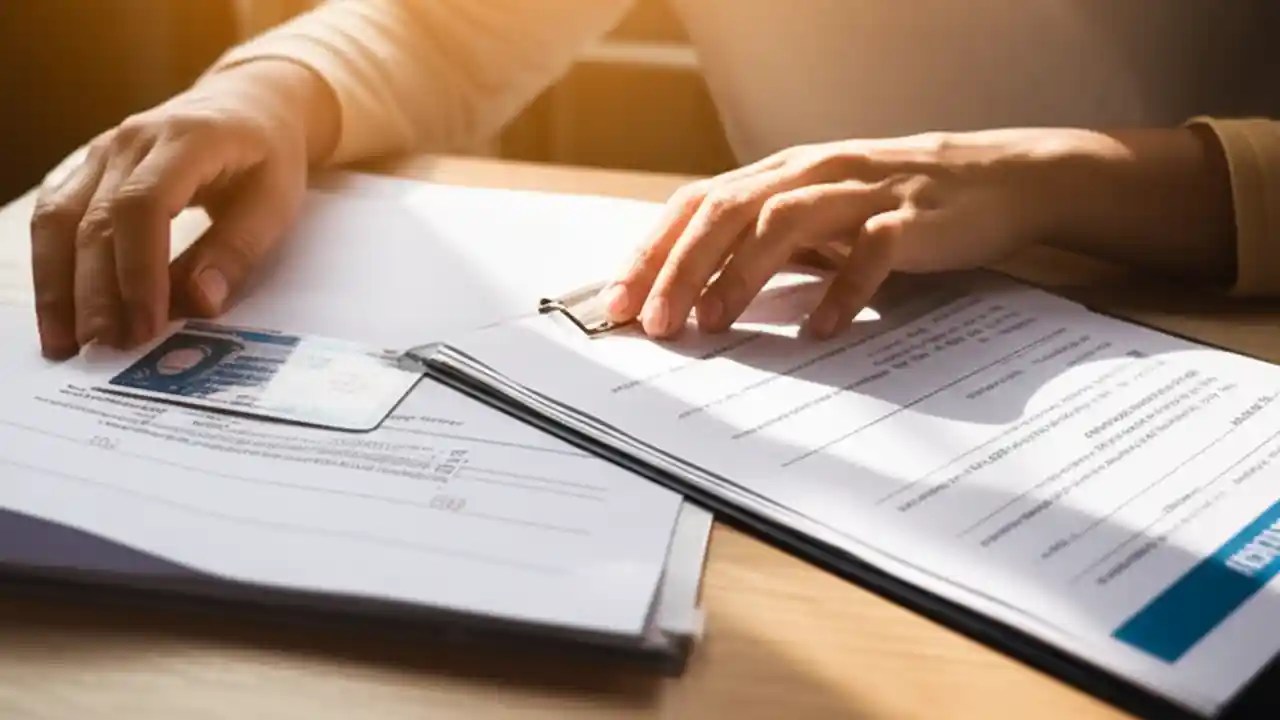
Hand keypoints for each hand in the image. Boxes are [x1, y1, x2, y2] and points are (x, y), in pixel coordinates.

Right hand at [29, 60, 337, 358]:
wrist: (248, 104)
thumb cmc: (267, 156)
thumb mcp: (276, 200)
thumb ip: (237, 249)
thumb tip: (199, 303)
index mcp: (188, 140)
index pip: (144, 205)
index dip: (140, 270)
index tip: (145, 326)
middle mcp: (133, 140)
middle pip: (96, 220)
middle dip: (97, 293)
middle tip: (104, 350)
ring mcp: (102, 152)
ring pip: (59, 220)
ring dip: (58, 286)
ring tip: (65, 345)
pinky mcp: (88, 170)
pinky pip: (54, 218)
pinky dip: (51, 267)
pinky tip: (58, 313)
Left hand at [602, 129, 1118, 339]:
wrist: (993, 180)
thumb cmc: (890, 206)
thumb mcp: (817, 215)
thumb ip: (762, 243)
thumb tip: (690, 292)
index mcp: (781, 173)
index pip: (696, 203)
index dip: (652, 251)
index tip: (619, 303)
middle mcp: (812, 173)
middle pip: (727, 210)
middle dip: (680, 267)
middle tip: (654, 323)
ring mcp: (862, 192)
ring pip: (785, 221)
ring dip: (740, 273)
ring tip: (711, 322)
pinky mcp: (912, 219)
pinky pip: (870, 253)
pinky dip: (841, 291)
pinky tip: (818, 330)